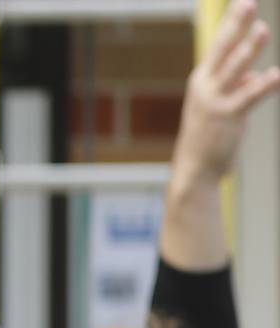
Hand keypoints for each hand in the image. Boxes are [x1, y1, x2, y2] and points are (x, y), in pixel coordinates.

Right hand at [172, 0, 279, 187]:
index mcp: (202, 81)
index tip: (242, 2)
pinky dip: (265, 85)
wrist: (195, 171)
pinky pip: (250, 96)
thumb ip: (237, 87)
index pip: (218, 46)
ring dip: (249, 49)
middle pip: (223, 49)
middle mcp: (205, 86)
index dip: (231, 23)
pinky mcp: (228, 116)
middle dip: (236, 25)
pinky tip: (277, 75)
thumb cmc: (208, 139)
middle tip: (247, 3)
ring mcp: (215, 101)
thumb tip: (255, 76)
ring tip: (263, 30)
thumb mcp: (221, 108)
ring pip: (236, 68)